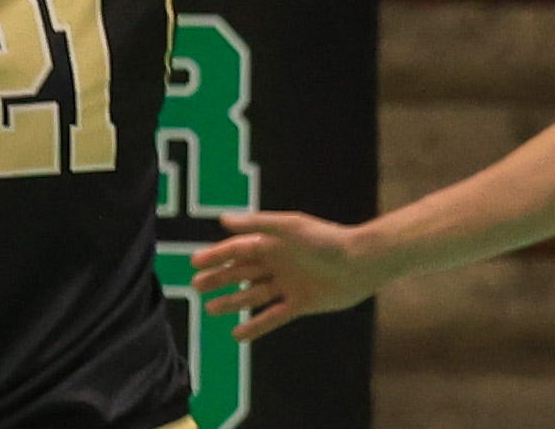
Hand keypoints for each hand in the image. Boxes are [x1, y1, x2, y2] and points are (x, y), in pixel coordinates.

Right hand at [192, 211, 380, 340]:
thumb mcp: (289, 227)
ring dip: (232, 302)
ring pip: (253, 294)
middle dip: (219, 278)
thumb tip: (224, 220)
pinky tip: (237, 334)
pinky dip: (255, 326)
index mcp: (273, 241)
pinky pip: (272, 317)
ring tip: (210, 309)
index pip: (237, 249)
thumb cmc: (324, 239)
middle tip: (195, 286)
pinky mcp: (300, 304)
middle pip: (242, 272)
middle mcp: (277, 262)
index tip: (195, 264)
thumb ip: (258, 223)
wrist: (358, 264)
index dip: (216, 256)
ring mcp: (287, 284)